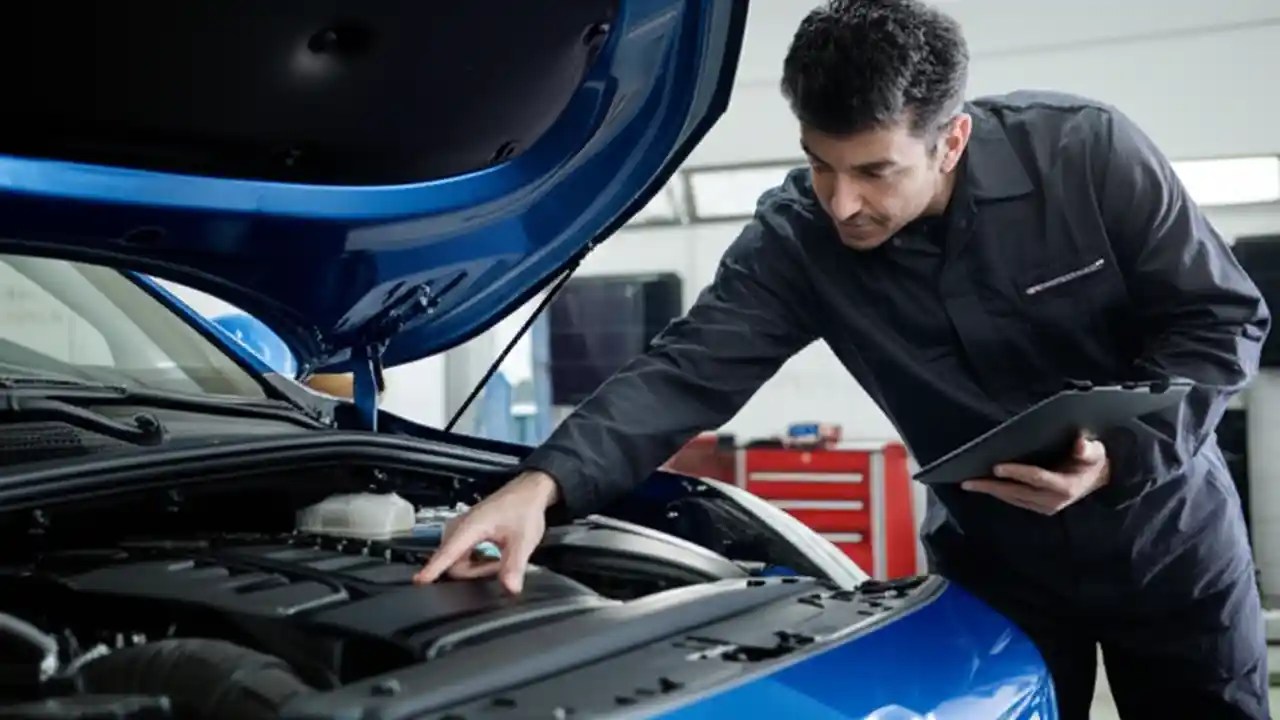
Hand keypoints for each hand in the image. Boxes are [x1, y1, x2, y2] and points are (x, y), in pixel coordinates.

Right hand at [412, 470, 559, 594]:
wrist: (528, 492)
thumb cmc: (524, 508)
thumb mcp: (524, 540)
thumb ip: (514, 565)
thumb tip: (509, 587)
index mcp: (470, 527)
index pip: (447, 553)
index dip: (433, 569)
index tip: (419, 581)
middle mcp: (460, 527)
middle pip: (454, 564)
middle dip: (476, 572)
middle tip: (500, 565)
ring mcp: (461, 529)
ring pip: (458, 561)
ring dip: (477, 567)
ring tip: (499, 558)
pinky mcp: (464, 532)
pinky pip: (462, 555)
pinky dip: (476, 561)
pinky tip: (492, 555)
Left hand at [961, 433, 1108, 514]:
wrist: (1099, 479)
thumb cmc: (1092, 460)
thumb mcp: (1095, 451)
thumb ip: (1087, 449)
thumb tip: (1081, 443)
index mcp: (1065, 485)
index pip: (1036, 478)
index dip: (1016, 472)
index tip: (996, 466)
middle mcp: (1053, 500)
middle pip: (1017, 492)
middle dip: (991, 486)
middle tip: (968, 481)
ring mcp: (1045, 507)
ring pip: (1013, 498)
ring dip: (991, 491)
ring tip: (969, 483)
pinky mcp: (1039, 508)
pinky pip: (1015, 500)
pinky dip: (999, 493)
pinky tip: (984, 485)